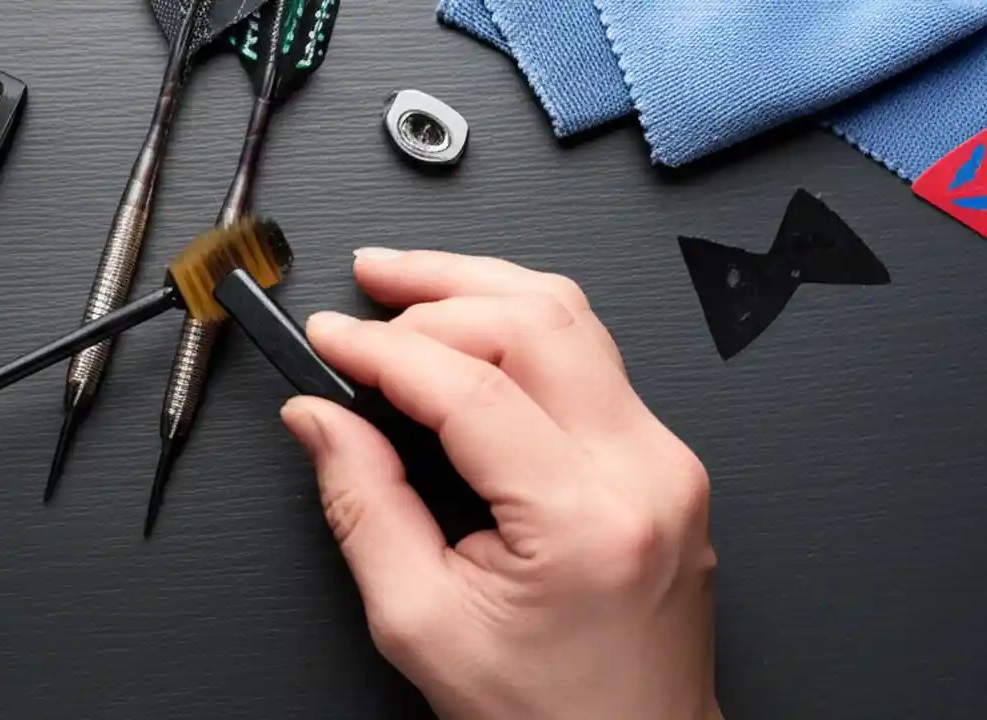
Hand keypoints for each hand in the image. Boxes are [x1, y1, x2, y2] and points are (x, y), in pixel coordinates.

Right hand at [281, 250, 719, 719]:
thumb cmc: (546, 713)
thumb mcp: (419, 623)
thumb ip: (362, 506)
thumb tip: (320, 418)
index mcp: (583, 521)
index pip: (470, 388)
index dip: (384, 349)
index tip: (330, 339)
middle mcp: (644, 473)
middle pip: (535, 322)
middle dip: (436, 290)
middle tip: (365, 290)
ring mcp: (665, 461)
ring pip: (574, 320)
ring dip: (482, 289)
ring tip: (409, 285)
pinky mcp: (663, 459)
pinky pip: (593, 359)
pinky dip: (521, 328)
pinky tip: (471, 328)